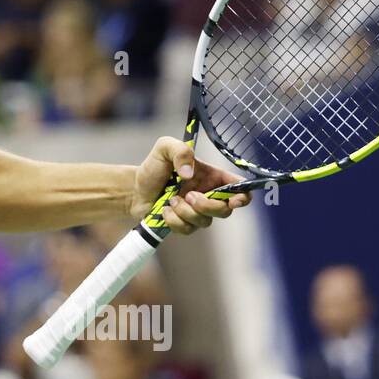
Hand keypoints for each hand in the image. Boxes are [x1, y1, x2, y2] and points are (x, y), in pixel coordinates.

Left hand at [130, 136, 250, 232]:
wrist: (135, 189)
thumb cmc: (154, 167)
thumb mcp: (164, 148)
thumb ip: (180, 151)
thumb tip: (189, 173)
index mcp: (213, 177)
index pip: (241, 188)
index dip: (244, 197)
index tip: (234, 200)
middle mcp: (210, 196)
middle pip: (225, 210)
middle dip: (207, 205)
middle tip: (188, 195)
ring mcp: (198, 213)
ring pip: (205, 222)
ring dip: (185, 212)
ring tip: (171, 200)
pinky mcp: (185, 225)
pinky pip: (187, 229)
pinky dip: (173, 220)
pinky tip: (164, 210)